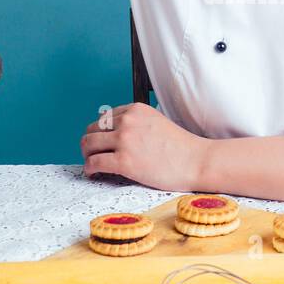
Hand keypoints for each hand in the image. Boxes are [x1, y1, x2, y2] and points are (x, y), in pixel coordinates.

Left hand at [81, 102, 211, 191]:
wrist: (197, 161)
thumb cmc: (180, 147)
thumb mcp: (156, 122)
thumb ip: (136, 124)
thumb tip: (115, 135)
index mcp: (135, 109)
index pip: (104, 118)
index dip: (100, 133)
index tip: (102, 145)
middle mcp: (127, 121)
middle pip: (92, 130)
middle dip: (90, 144)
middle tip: (95, 156)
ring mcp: (125, 140)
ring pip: (88, 145)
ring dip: (87, 156)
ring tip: (93, 165)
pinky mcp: (124, 161)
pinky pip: (94, 163)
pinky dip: (89, 169)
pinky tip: (94, 174)